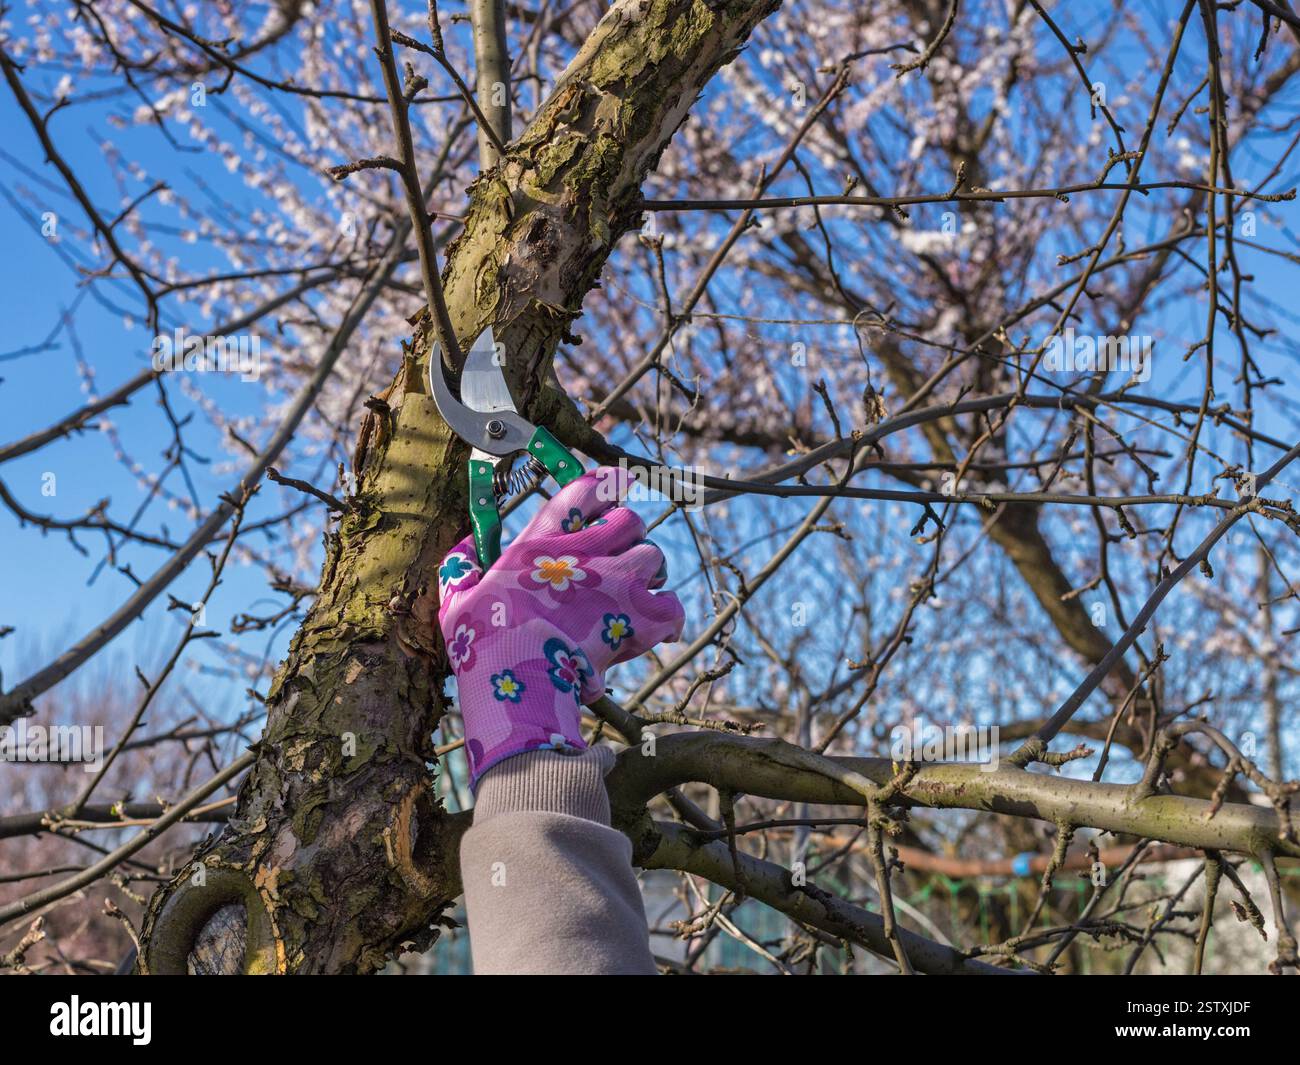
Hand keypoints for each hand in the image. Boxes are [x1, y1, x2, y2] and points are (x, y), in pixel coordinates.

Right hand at [437, 466, 684, 786]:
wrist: (520, 682)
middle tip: (619, 559)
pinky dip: (667, 616)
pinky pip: (671, 603)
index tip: (616, 485)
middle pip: (630, 520)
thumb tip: (463, 545)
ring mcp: (617, 581)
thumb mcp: (458, 600)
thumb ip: (461, 567)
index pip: (582, 492)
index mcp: (541, 544)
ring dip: (649, 574)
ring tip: (636, 594)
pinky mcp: (640, 616)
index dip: (604, 485)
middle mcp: (584, 553)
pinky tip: (657, 628)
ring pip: (654, 556)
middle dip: (629, 536)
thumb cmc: (484, 645)